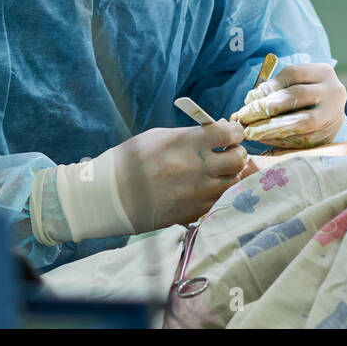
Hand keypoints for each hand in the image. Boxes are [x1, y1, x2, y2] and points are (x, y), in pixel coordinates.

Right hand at [109, 121, 247, 232]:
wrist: (108, 195)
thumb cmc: (131, 160)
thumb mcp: (160, 136)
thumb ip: (192, 135)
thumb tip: (218, 133)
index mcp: (188, 143)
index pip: (229, 135)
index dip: (235, 133)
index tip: (232, 135)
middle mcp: (197, 168)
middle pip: (237, 160)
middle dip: (237, 155)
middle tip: (228, 154)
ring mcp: (196, 193)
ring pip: (232, 184)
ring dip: (230, 176)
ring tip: (218, 173)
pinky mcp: (192, 212)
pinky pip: (217, 202)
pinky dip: (217, 194)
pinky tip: (205, 189)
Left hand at [230, 62, 346, 148]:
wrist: (331, 112)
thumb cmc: (305, 95)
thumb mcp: (293, 84)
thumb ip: (274, 89)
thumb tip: (251, 100)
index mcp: (323, 73)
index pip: (293, 74)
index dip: (269, 87)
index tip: (248, 100)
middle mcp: (333, 92)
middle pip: (298, 96)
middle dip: (267, 109)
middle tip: (244, 118)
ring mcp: (334, 115)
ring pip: (302, 122)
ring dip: (272, 128)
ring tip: (251, 132)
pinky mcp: (330, 136)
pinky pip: (304, 140)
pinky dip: (281, 141)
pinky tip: (264, 140)